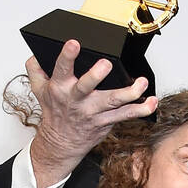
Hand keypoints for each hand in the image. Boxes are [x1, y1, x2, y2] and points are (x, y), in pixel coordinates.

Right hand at [24, 40, 157, 186]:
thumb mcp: (39, 90)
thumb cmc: (54, 113)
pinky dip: (141, 110)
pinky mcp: (107, 121)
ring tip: (141, 83)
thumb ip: (35, 69)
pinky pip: (126, 115)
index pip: (61, 69)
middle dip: (96, 76)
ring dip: (129, 93)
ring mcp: (94, 112)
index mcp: (60, 88)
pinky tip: (152, 102)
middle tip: (105, 64)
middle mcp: (78, 100)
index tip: (74, 43)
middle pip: (87, 87)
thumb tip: (35, 53)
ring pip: (113, 102)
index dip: (67, 56)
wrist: (61, 143)